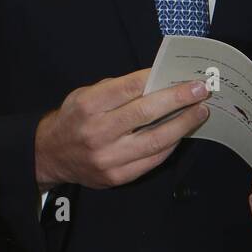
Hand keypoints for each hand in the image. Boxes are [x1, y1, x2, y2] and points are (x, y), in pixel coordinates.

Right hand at [34, 68, 209, 190]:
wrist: (50, 156)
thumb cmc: (73, 120)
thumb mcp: (83, 95)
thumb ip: (115, 90)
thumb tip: (156, 83)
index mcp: (88, 106)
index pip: (130, 88)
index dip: (158, 79)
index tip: (181, 74)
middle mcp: (97, 132)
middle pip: (146, 112)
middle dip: (179, 99)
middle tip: (201, 90)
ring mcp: (108, 157)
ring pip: (156, 140)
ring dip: (183, 124)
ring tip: (200, 112)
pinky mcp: (117, 176)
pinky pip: (152, 159)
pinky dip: (170, 145)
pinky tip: (181, 133)